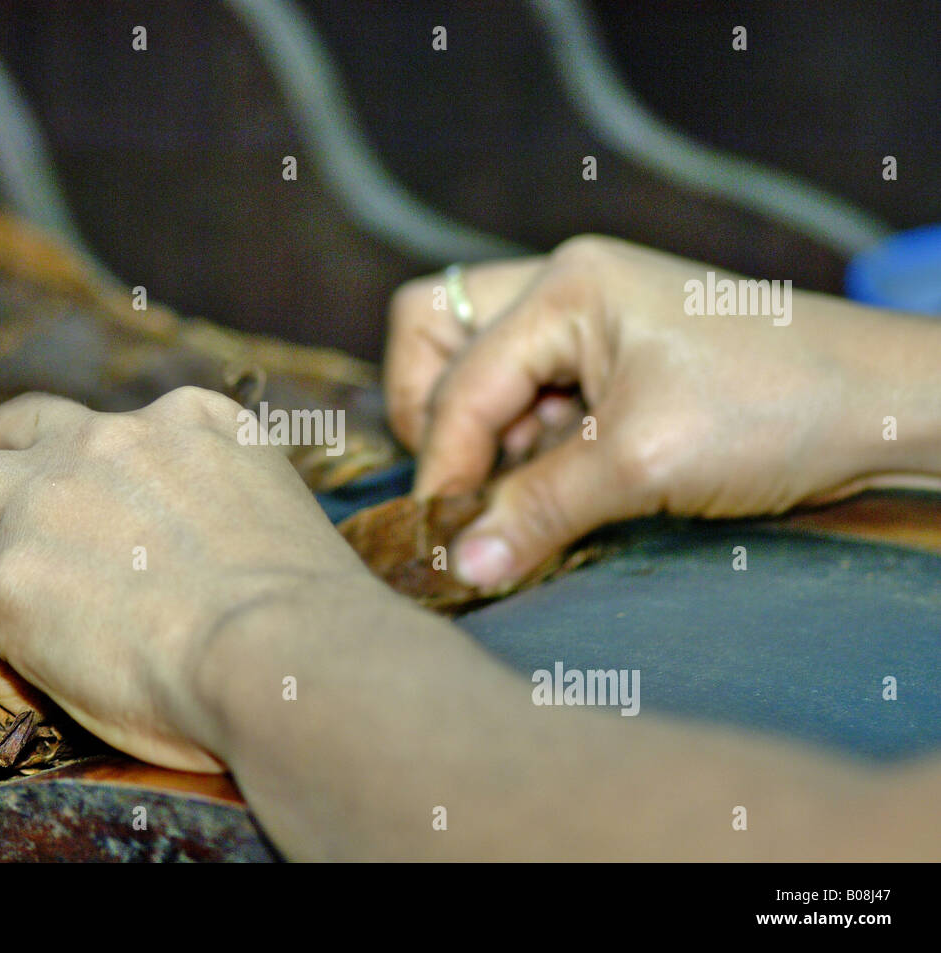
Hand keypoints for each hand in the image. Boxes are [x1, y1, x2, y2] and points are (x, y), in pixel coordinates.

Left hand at [0, 387, 375, 771]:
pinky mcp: (7, 576)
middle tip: (32, 546)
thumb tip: (202, 560)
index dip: (104, 485)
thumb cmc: (308, 614)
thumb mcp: (277, 512)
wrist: (288, 654)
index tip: (120, 546)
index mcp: (193, 422)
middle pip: (18, 425)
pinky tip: (13, 678)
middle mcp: (114, 439)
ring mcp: (49, 500)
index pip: (117, 428)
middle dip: (11, 478)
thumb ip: (225, 501)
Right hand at [385, 235, 920, 590]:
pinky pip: (527, 399)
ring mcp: (587, 322)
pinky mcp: (610, 363)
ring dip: (485, 440)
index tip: (444, 538)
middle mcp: (564, 288)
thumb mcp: (643, 464)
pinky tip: (562, 488)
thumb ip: (537, 511)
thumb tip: (458, 567)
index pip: (460, 381)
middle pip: (436, 335)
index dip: (444, 464)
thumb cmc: (779, 407)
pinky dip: (525, 447)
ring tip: (528, 495)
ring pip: (477, 369)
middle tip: (470, 486)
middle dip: (438, 418)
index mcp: (566, 285)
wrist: (889, 409)